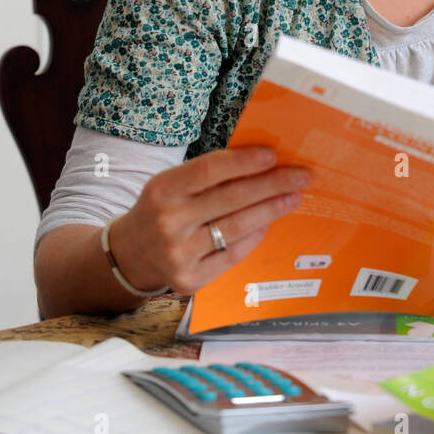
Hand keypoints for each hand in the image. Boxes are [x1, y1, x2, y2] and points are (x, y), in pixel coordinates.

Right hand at [106, 146, 309, 295]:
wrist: (131, 253)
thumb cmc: (163, 208)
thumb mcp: (172, 184)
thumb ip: (209, 174)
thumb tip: (262, 161)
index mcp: (162, 189)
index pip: (211, 169)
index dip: (245, 161)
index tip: (274, 155)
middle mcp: (168, 221)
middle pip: (232, 198)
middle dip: (273, 184)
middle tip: (302, 176)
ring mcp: (178, 254)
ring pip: (237, 227)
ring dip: (272, 210)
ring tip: (294, 197)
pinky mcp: (189, 279)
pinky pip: (233, 254)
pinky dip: (254, 236)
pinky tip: (269, 223)